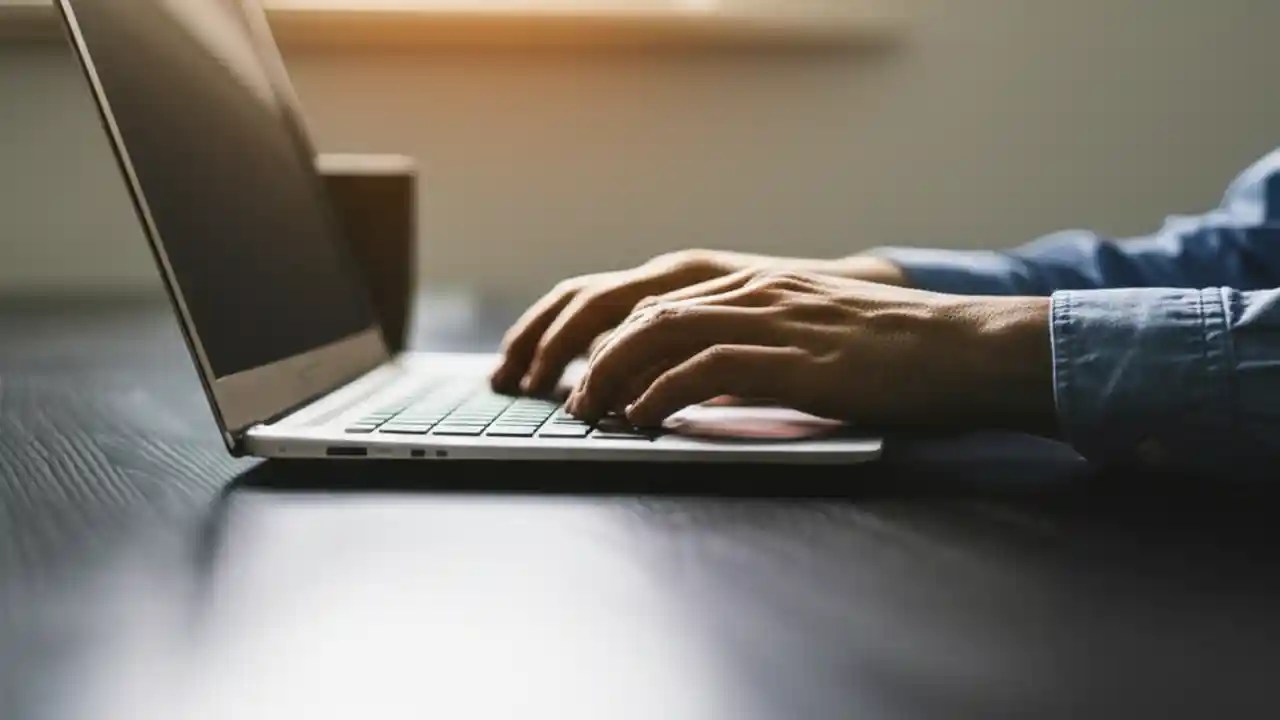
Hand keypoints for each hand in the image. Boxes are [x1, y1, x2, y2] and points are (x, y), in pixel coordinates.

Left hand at [565, 270, 1053, 429]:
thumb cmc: (896, 350)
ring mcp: (772, 320)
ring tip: (586, 411)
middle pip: (641, 311)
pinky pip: (705, 369)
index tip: (568, 368)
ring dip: (612, 374)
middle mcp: (754, 292)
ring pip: (661, 333)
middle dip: (586, 352)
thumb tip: (704, 380)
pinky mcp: (792, 359)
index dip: (600, 331)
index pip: (652, 298)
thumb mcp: (815, 332)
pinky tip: (642, 418)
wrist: (964, 346)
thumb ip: (760, 343)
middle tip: (557, 394)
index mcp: (757, 285)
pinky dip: (661, 394)